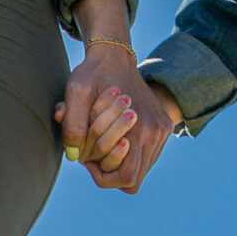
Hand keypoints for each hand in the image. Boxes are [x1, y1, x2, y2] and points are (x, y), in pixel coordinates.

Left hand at [55, 53, 179, 193]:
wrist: (115, 56)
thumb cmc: (93, 74)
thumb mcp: (76, 92)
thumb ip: (73, 125)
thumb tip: (76, 156)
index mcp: (139, 128)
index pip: (127, 178)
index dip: (103, 176)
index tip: (88, 158)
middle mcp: (155, 133)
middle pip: (134, 179)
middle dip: (109, 171)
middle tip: (91, 153)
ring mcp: (162, 131)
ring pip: (141, 170)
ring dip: (119, 163)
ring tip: (102, 142)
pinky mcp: (163, 127)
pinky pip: (147, 157)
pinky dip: (130, 154)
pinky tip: (115, 137)